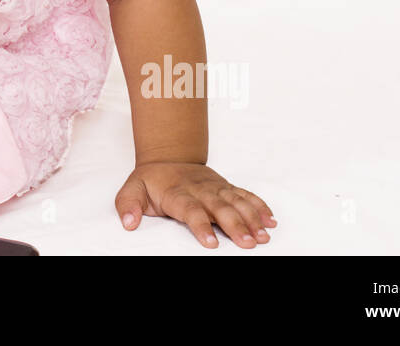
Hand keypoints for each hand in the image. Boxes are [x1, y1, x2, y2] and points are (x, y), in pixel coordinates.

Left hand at [114, 161, 276, 248]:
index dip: (201, 225)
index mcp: (177, 193)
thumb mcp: (132, 189)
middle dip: (235, 225)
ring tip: (263, 236)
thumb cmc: (152, 180)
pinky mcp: (227, 187)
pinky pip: (246, 195)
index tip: (211, 242)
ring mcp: (216, 188)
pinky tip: (271, 221)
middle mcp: (200, 190)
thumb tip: (129, 223)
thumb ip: (128, 205)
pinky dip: (259, 206)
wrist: (169, 156)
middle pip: (220, 208)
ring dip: (252, 218)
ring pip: (237, 202)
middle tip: (247, 243)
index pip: (191, 210)